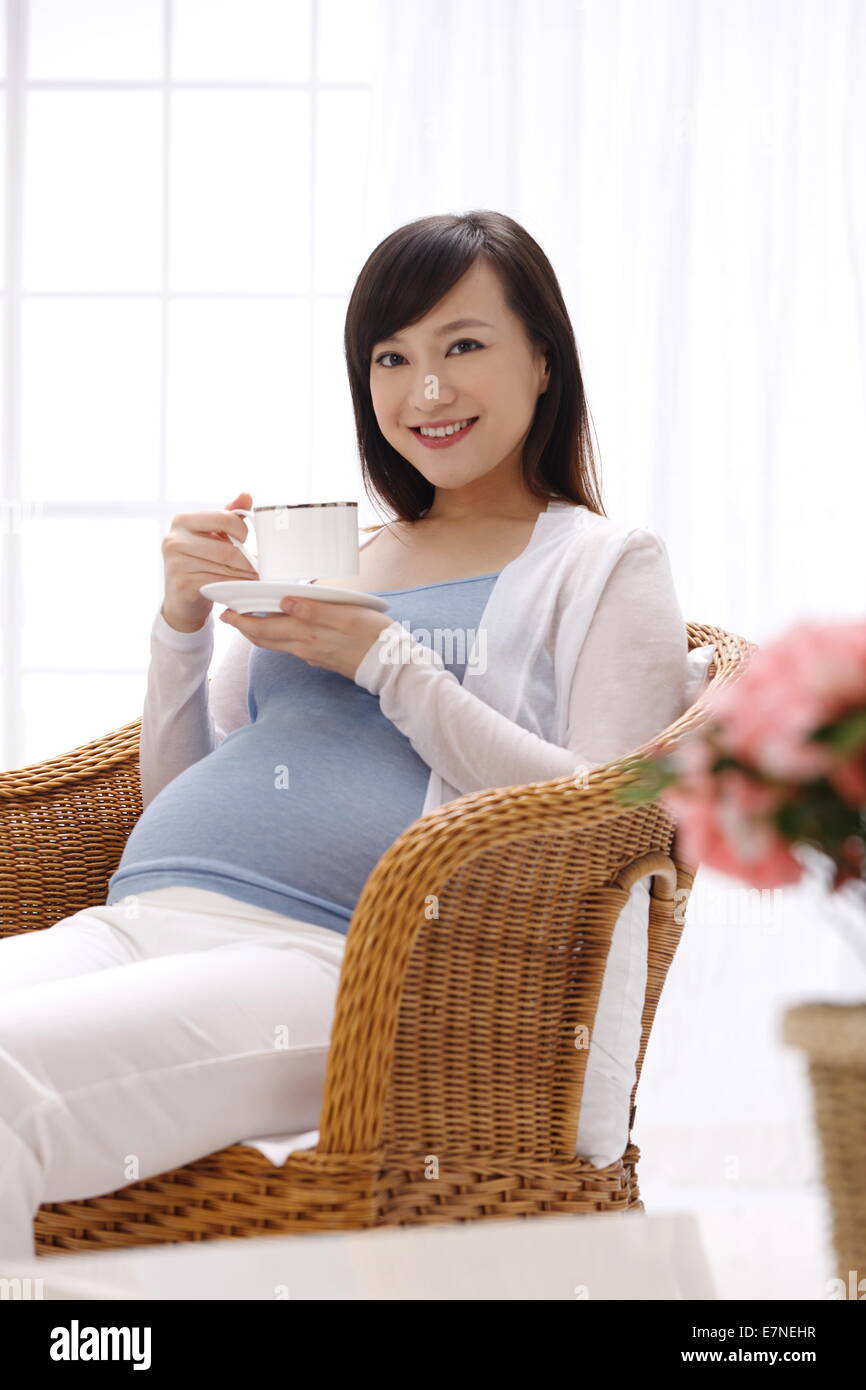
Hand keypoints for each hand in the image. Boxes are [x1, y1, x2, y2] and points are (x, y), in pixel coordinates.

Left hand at [219, 594, 396, 680]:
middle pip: (264, 639)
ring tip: (249, 619)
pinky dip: (278, 636)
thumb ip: (314, 610)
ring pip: (276, 645)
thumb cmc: (374, 636)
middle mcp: (304, 647)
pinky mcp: (321, 658)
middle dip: (244, 627)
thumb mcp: (347, 617)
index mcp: (307, 634)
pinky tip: (281, 626)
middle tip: (229, 614)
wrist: (392, 667)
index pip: (263, 628)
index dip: (241, 620)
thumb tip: (284, 601)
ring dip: (259, 633)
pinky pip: (290, 647)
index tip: (224, 610)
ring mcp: (312, 655)